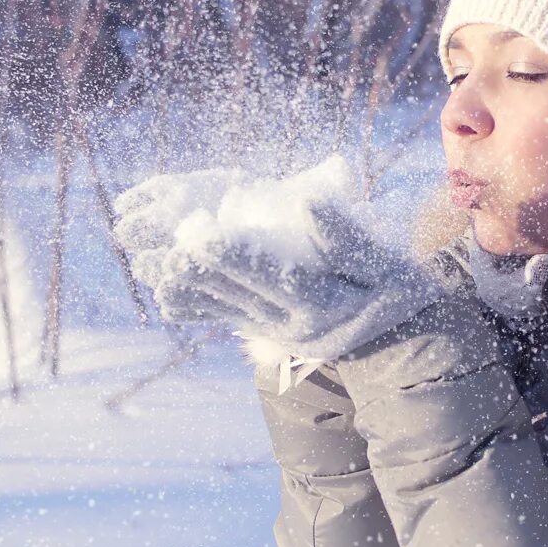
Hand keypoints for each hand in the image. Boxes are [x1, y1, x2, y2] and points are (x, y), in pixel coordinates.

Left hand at [114, 155, 458, 361]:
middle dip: (196, 268)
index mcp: (323, 301)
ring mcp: (276, 331)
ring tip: (149, 264)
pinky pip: (224, 318)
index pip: (273, 275)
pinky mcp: (266, 332)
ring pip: (222, 308)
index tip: (202, 234)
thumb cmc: (394, 290)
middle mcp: (293, 322)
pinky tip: (166, 289)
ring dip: (185, 287)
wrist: (398, 345)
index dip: (235, 255)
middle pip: (236, 293)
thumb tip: (307, 202)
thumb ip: (346, 236)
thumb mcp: (384, 263)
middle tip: (160, 244)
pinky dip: (195, 304)